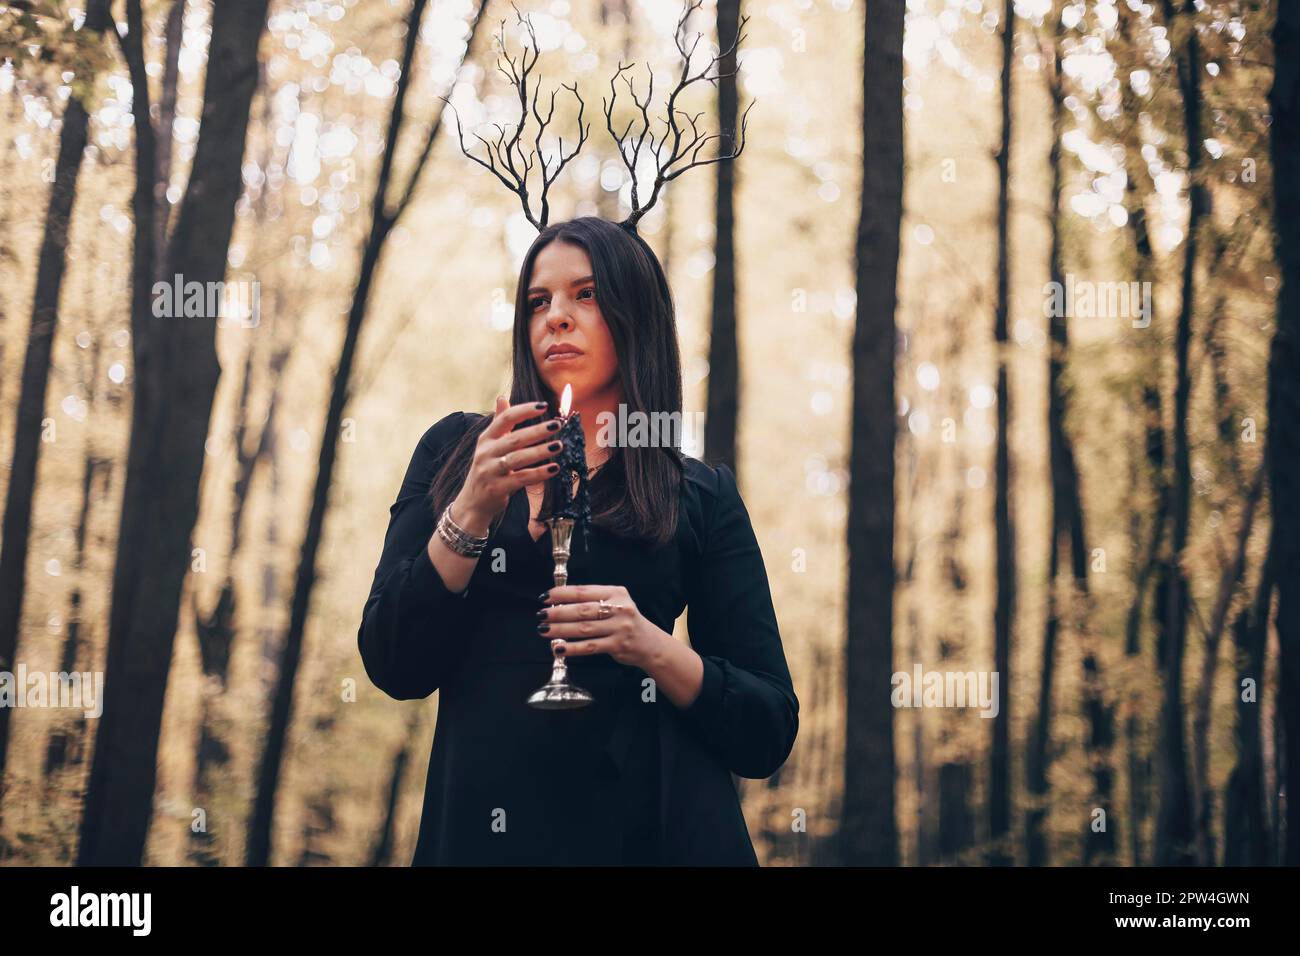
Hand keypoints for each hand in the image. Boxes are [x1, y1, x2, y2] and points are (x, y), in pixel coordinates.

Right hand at [452, 395, 563, 531]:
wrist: (473, 502)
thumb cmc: (487, 469)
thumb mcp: (489, 445)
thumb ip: (499, 423)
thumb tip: (502, 398)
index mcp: (485, 439)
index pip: (505, 418)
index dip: (524, 410)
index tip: (544, 405)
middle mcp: (485, 453)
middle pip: (514, 438)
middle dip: (537, 430)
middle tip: (557, 424)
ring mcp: (490, 471)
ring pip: (518, 458)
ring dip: (540, 451)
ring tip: (559, 445)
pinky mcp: (497, 488)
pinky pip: (521, 478)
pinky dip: (538, 473)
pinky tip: (554, 468)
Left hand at [536, 584, 666, 669]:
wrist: (649, 642)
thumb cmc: (624, 620)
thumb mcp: (615, 602)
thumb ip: (593, 600)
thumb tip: (558, 602)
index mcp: (615, 593)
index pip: (584, 591)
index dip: (562, 594)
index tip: (545, 597)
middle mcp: (619, 608)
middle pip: (582, 610)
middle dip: (558, 612)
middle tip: (541, 614)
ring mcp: (619, 627)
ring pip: (584, 628)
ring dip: (561, 629)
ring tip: (544, 630)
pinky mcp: (617, 645)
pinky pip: (590, 646)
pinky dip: (572, 648)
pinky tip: (558, 648)